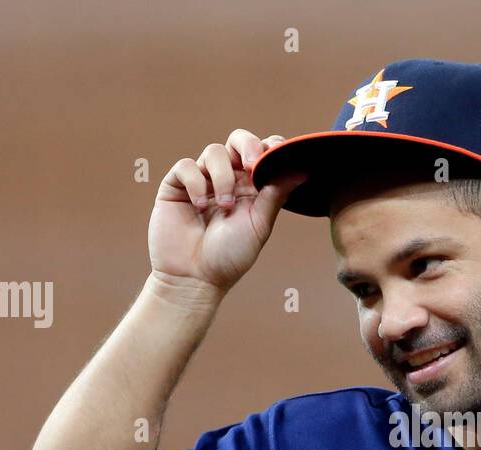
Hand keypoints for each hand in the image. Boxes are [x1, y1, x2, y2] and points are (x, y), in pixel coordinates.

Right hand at [148, 129, 306, 293]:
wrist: (194, 278)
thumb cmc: (230, 257)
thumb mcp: (259, 225)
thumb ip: (276, 195)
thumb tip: (303, 168)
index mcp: (252, 187)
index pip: (263, 152)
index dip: (270, 146)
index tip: (277, 154)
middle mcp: (228, 179)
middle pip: (238, 140)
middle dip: (248, 145)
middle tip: (253, 165)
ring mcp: (202, 181)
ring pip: (214, 152)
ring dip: (223, 177)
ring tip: (224, 206)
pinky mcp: (177, 186)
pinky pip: (187, 166)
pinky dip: (196, 182)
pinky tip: (200, 206)